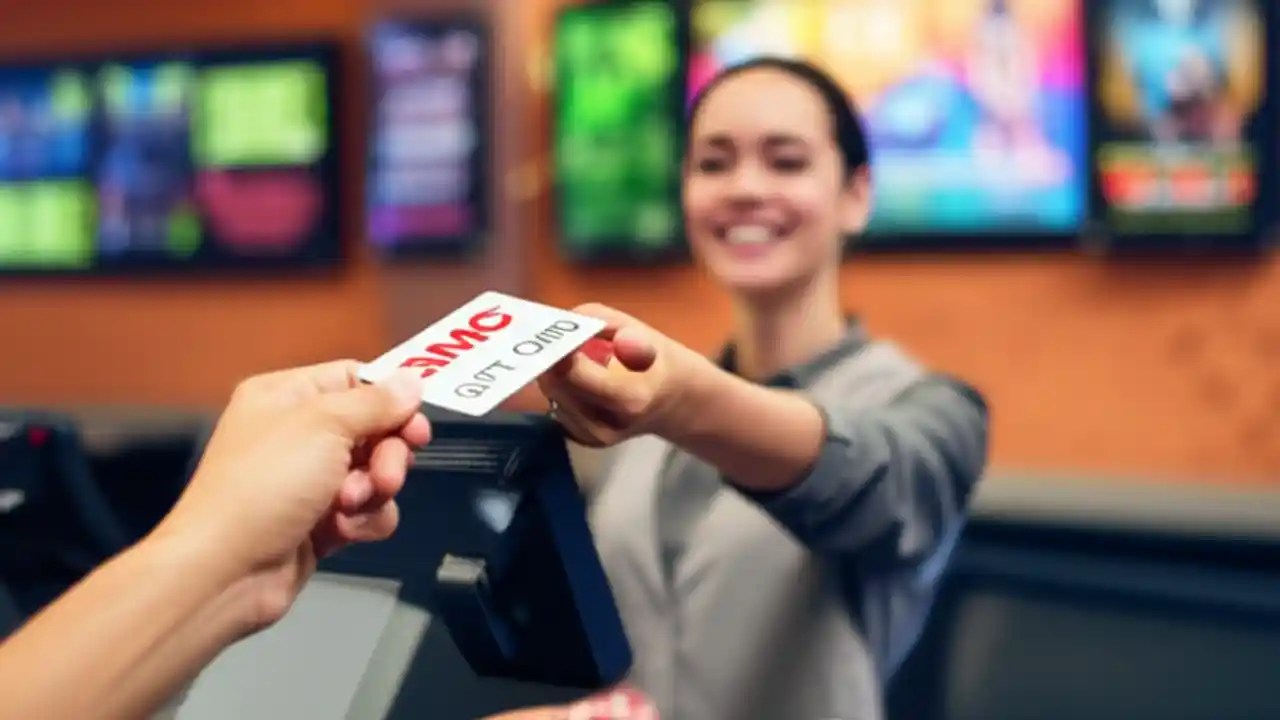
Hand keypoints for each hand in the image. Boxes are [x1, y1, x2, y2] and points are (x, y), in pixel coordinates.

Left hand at [152, 361, 429, 630]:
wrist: (228, 570)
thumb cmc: (263, 486)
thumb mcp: (325, 425)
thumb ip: (377, 401)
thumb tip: (413, 380)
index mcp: (287, 396)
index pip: (355, 380)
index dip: (390, 401)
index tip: (415, 423)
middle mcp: (298, 433)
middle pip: (374, 429)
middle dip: (387, 455)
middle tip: (384, 475)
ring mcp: (309, 480)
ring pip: (375, 473)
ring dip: (375, 492)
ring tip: (348, 506)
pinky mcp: (321, 521)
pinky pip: (367, 511)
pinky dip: (363, 521)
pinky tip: (341, 531)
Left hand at [537, 303, 709, 447]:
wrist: (676, 404)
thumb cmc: (659, 362)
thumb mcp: (642, 331)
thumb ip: (605, 322)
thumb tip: (569, 320)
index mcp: (630, 398)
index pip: (574, 373)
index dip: (560, 349)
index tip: (557, 330)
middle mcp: (608, 425)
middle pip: (557, 386)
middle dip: (552, 359)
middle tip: (555, 337)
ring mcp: (595, 438)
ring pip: (552, 396)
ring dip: (554, 373)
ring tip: (570, 355)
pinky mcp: (584, 441)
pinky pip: (557, 407)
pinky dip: (561, 388)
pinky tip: (576, 377)